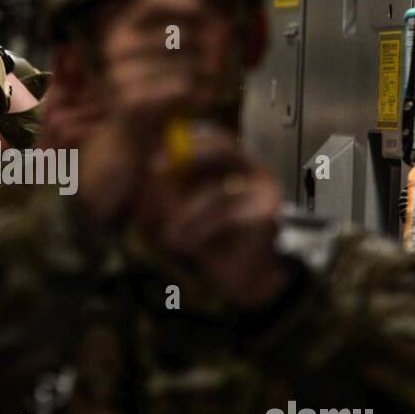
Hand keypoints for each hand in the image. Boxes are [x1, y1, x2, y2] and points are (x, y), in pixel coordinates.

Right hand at [101, 0, 229, 141]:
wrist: (134, 138)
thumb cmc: (160, 89)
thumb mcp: (170, 55)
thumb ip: (190, 31)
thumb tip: (220, 23)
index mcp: (123, 28)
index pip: (153, 0)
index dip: (184, 1)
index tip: (207, 10)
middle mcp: (116, 47)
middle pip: (181, 32)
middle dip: (211, 46)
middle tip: (222, 61)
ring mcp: (120, 74)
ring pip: (186, 62)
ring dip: (207, 75)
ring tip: (208, 86)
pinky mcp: (131, 100)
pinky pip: (181, 87)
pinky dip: (197, 95)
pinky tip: (197, 102)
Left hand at [135, 126, 289, 308]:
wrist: (247, 277)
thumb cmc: (213, 239)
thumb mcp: (185, 208)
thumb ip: (172, 187)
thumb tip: (148, 168)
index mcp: (239, 163)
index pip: (212, 136)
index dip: (182, 140)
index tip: (152, 154)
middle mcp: (257, 172)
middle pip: (222, 149)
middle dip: (184, 157)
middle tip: (154, 170)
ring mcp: (266, 193)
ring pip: (216, 192)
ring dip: (185, 216)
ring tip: (169, 236)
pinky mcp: (266, 218)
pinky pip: (224, 218)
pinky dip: (199, 232)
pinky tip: (187, 247)